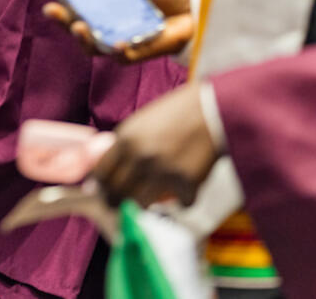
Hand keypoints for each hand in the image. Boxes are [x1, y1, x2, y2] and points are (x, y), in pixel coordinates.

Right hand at [37, 0, 194, 62]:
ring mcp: (114, 37)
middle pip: (72, 20)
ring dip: (80, 36)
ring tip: (77, 26)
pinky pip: (119, 54)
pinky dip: (115, 49)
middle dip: (58, 16)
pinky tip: (117, 42)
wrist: (193, 15)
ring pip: (89, 42)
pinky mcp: (131, 53)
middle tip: (49, 7)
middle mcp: (102, 19)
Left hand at [93, 81, 218, 207]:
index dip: (102, 186)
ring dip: (148, 203)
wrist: (214, 110)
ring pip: (141, 206)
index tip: (107, 191)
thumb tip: (104, 173)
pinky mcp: (187, 185)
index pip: (101, 175)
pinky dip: (184, 198)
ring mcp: (163, 173)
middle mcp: (140, 158)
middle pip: (117, 195)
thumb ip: (123, 145)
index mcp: (126, 140)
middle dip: (118, 201)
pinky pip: (180, 204)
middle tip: (126, 201)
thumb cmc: (177, 113)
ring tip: (155, 195)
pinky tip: (187, 186)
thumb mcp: (141, 122)